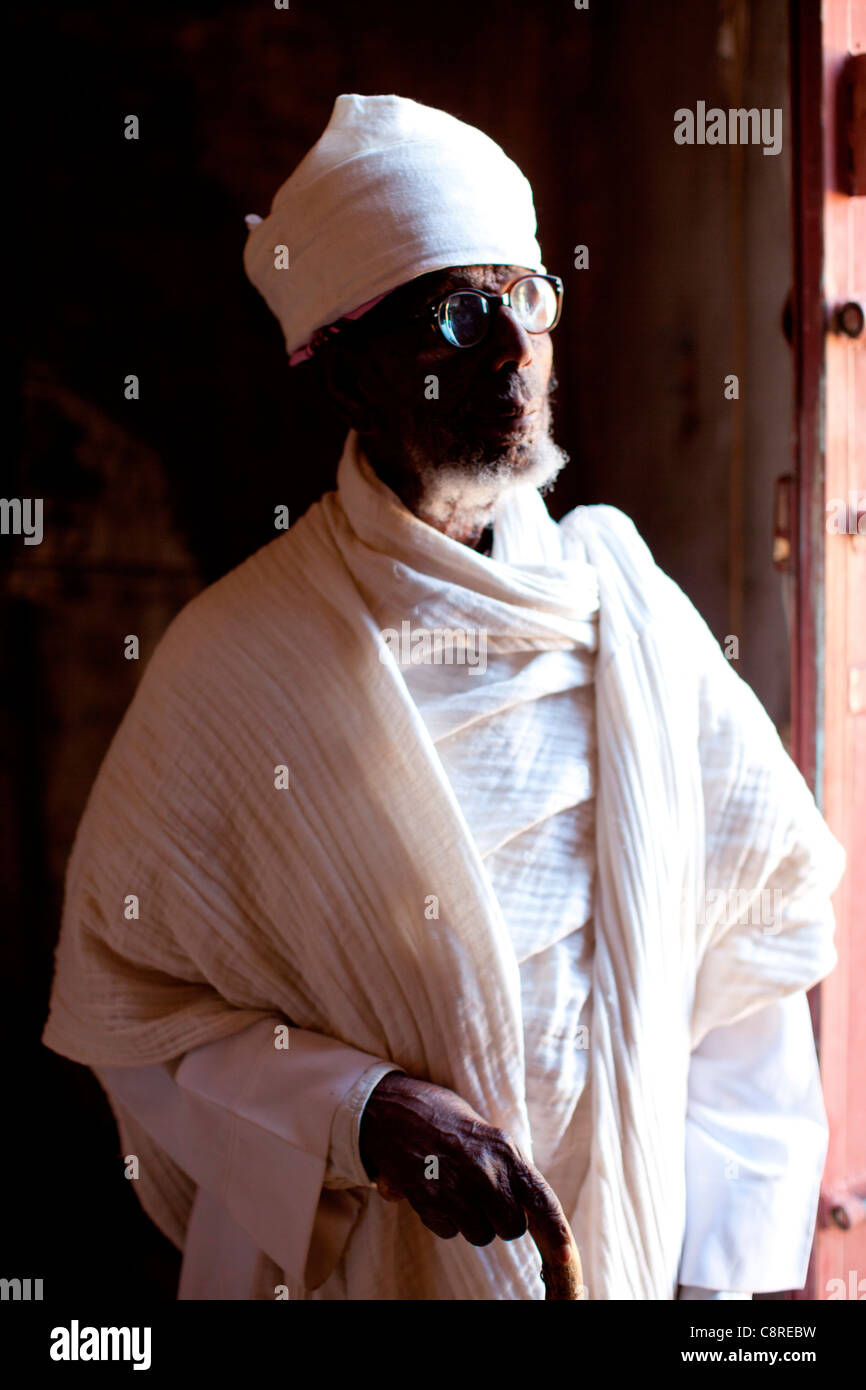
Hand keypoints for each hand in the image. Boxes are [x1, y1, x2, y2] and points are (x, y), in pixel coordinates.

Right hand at [358, 1071, 573, 1264]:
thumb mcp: (488, 1135)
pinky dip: (446, 1220)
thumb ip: (510, 1168)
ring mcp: (456, 1190)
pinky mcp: (429, 1203)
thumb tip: (530, 1208)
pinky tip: (437, 1192)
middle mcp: (485, 1173)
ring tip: (457, 1190)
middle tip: (485, 1196)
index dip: (557, 1233)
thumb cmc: (446, 1119)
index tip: (566, 1258)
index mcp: (505, 1151)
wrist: (394, 1110)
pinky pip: (450, 1232)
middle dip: (502, 1219)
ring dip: (473, 1221)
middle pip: (512, 1228)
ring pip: (482, 1235)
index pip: (541, 1200)